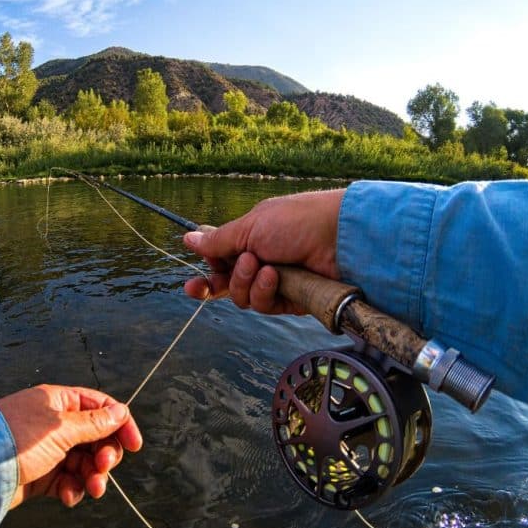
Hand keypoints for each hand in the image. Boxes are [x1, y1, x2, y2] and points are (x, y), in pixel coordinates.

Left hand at [0, 384, 141, 508]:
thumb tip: (121, 412)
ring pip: (84, 463)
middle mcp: (56, 424)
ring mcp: (48, 450)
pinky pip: (67, 481)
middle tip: (103, 468)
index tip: (134, 445)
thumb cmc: (17, 438)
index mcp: (60, 403)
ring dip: (92, 476)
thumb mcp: (61, 428)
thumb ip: (94, 423)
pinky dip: (72, 489)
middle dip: (105, 456)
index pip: (101, 408)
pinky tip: (67, 495)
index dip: (120, 425)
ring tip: (91, 488)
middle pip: (96, 438)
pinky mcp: (41, 474)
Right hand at [183, 189, 344, 313]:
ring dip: (244, 282)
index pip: (221, 260)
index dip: (207, 272)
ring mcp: (276, 282)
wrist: (339, 238)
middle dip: (216, 285)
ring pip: (243, 297)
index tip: (192, 284)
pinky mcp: (291, 299)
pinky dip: (265, 292)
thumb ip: (217, 240)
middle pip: (228, 284)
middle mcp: (262, 261)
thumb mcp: (250, 227)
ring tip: (260, 266)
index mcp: (250, 239)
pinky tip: (274, 277)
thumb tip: (188, 239)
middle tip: (201, 288)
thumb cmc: (296, 222)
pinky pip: (265, 305)